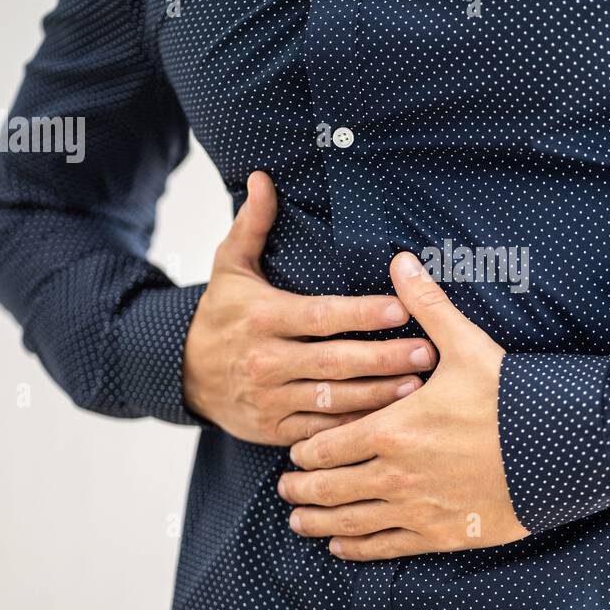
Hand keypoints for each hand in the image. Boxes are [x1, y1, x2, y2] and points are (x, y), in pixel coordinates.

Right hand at [182, 172, 436, 444]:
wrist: (183, 373)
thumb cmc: (222, 313)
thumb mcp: (229, 266)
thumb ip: (253, 224)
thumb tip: (263, 178)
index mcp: (261, 317)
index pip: (320, 315)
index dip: (362, 314)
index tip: (401, 308)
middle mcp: (265, 360)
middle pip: (333, 361)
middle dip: (383, 358)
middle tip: (426, 351)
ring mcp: (270, 399)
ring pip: (332, 400)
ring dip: (378, 395)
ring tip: (419, 384)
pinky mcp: (274, 429)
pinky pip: (321, 431)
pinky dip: (354, 428)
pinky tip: (387, 419)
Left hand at [278, 252, 528, 559]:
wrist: (561, 450)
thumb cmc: (511, 397)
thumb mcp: (467, 345)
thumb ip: (427, 306)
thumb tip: (402, 260)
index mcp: (392, 429)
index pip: (328, 445)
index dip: (305, 451)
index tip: (296, 451)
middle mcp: (395, 474)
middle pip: (329, 488)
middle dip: (301, 489)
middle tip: (286, 488)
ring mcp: (416, 510)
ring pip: (349, 523)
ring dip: (318, 523)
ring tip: (300, 521)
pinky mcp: (441, 536)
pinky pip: (385, 549)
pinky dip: (356, 549)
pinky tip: (341, 547)